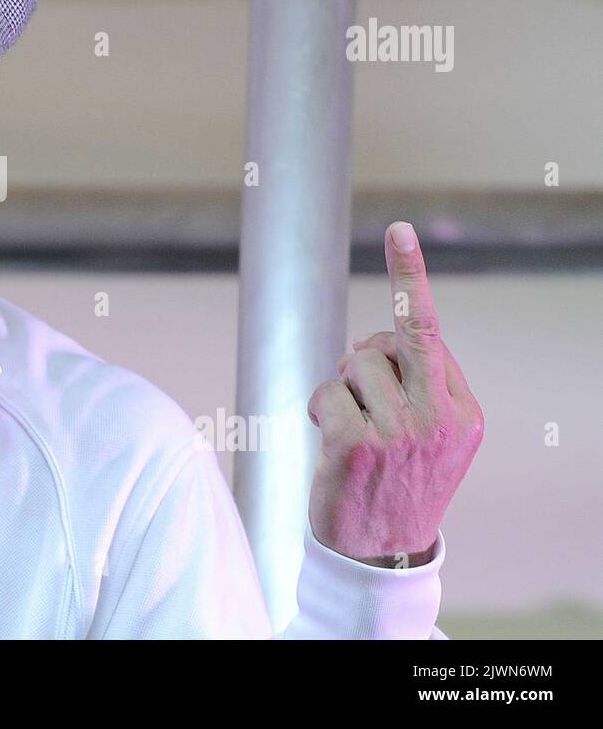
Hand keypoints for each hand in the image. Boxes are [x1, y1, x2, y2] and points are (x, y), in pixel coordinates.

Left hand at [306, 221, 483, 567]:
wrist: (381, 554)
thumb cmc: (396, 482)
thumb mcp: (427, 436)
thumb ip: (416, 385)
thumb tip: (373, 342)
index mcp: (462, 412)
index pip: (431, 333)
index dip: (410, 278)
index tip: (397, 230)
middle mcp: (438, 419)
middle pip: (390, 340)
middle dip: (369, 351)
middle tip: (369, 400)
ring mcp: (398, 432)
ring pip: (352, 366)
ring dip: (342, 391)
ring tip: (354, 431)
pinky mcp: (355, 444)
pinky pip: (326, 392)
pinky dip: (322, 409)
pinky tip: (332, 442)